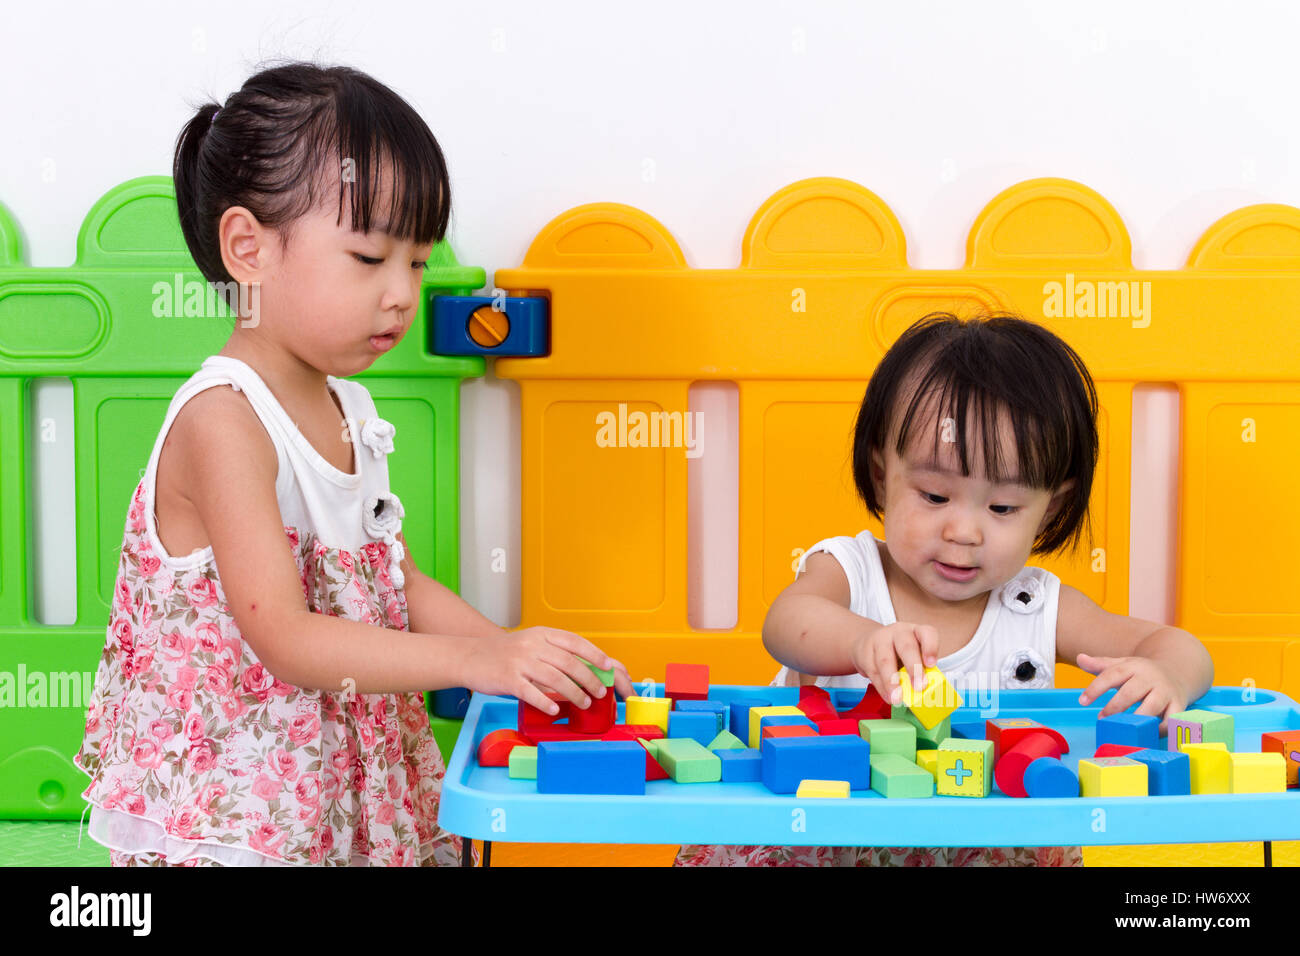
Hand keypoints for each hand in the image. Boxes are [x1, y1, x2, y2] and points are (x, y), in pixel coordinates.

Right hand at [461, 626, 632, 713]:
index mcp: (541, 634)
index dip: (594, 654)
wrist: (470, 656)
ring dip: (574, 693)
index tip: (608, 666)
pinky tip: (555, 709)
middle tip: (599, 691)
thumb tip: (583, 669)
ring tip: (584, 703)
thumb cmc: (504, 653)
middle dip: (589, 679)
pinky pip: (531, 693)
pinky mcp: (508, 679)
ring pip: (555, 679)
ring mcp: (520, 661)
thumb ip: (553, 652)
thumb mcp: (530, 643)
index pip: (574, 642)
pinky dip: (546, 702)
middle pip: (569, 662)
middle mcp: (532, 645)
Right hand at [851, 621, 939, 706]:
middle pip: (906, 647)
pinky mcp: (865, 651)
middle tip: (918, 687)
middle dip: (913, 669)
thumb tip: (926, 690)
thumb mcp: (914, 654)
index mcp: (917, 632)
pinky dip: (881, 686)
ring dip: (892, 682)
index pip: (927, 633)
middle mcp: (899, 632)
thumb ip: (921, 668)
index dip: (930, 648)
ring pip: (885, 660)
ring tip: (897, 698)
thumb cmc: (898, 652)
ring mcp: (881, 639)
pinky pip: (873, 671)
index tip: (931, 665)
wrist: (869, 643)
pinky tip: (887, 696)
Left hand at [1075, 653, 1188, 734]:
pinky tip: (1146, 734)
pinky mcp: (1179, 706)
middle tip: (1102, 719)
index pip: (1112, 675)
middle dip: (1115, 707)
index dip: (1096, 688)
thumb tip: (1079, 658)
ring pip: (1152, 707)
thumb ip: (1100, 665)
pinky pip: (1171, 720)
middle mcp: (1150, 678)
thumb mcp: (1122, 664)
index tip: (1082, 701)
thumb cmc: (1141, 673)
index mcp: (1133, 667)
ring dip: (1137, 719)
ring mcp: (1166, 692)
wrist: (1177, 670)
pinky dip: (1160, 730)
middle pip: (1131, 692)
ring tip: (1124, 730)